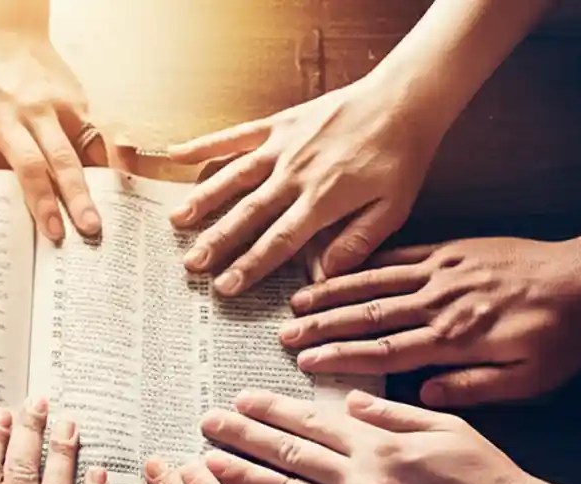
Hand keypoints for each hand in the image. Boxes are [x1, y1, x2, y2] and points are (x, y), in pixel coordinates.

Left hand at [0, 29, 106, 241]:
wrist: (7, 40)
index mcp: (5, 119)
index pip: (28, 164)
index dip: (41, 198)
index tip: (52, 230)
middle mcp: (38, 112)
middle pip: (63, 160)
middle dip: (77, 198)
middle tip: (90, 231)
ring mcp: (65, 107)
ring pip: (86, 151)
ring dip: (97, 187)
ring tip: (104, 221)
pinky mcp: (81, 105)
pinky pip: (96, 140)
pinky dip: (105, 168)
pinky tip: (111, 196)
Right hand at [169, 76, 443, 295]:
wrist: (404, 100)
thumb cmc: (400, 157)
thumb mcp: (393, 208)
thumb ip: (358, 242)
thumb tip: (324, 276)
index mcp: (323, 200)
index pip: (279, 240)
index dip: (250, 265)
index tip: (225, 287)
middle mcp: (296, 174)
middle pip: (249, 213)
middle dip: (218, 241)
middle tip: (191, 264)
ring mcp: (283, 146)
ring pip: (235, 177)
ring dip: (204, 199)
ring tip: (177, 221)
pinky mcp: (279, 124)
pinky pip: (236, 135)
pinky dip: (205, 144)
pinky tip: (176, 155)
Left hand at [202, 389, 551, 483]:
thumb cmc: (485, 476)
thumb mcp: (444, 428)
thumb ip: (392, 415)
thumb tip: (349, 403)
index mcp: (378, 443)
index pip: (310, 422)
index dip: (270, 410)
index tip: (240, 399)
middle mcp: (360, 478)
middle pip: (287, 454)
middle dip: (242, 437)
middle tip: (206, 424)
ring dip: (243, 478)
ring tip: (209, 467)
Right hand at [281, 237, 580, 406]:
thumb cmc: (561, 335)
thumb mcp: (530, 378)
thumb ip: (473, 387)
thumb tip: (421, 394)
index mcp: (454, 339)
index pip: (385, 351)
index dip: (341, 357)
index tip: (306, 362)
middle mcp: (439, 304)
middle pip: (367, 317)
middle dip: (322, 327)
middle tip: (284, 336)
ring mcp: (441, 274)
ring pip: (375, 285)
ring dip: (332, 294)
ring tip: (296, 304)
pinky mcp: (449, 251)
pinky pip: (398, 257)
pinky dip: (365, 264)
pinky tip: (338, 268)